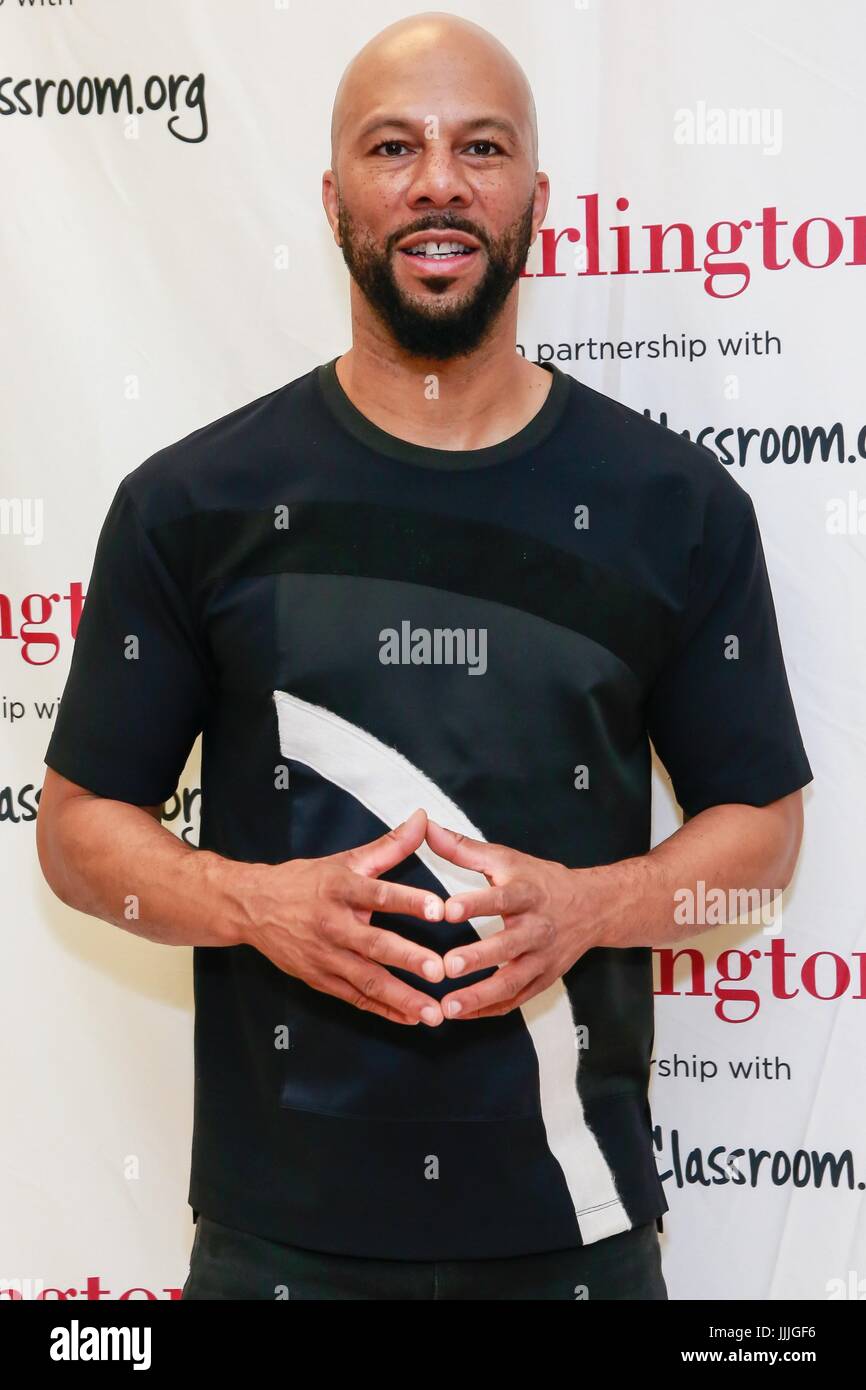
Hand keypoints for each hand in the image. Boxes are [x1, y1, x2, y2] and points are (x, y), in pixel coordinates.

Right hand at [242, 808, 446, 1026]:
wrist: (251, 907)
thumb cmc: (305, 881)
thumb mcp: (345, 860)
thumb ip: (390, 845)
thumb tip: (423, 819)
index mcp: (340, 889)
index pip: (379, 894)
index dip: (409, 901)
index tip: (439, 910)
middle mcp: (333, 924)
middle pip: (374, 943)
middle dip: (408, 959)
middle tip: (439, 970)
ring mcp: (325, 956)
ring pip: (366, 980)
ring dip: (402, 997)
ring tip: (433, 1012)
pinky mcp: (319, 979)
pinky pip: (355, 998)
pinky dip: (383, 1010)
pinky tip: (410, 1018)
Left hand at [425, 819, 599, 1019]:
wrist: (593, 908)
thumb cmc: (540, 880)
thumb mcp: (506, 859)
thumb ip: (463, 848)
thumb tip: (426, 826)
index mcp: (527, 893)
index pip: (501, 898)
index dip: (475, 904)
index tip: (446, 909)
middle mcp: (537, 928)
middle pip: (508, 946)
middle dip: (478, 957)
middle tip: (447, 966)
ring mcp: (542, 958)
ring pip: (512, 981)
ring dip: (480, 995)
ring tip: (448, 1006)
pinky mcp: (543, 980)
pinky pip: (516, 1000)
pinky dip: (489, 1009)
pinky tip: (462, 1014)